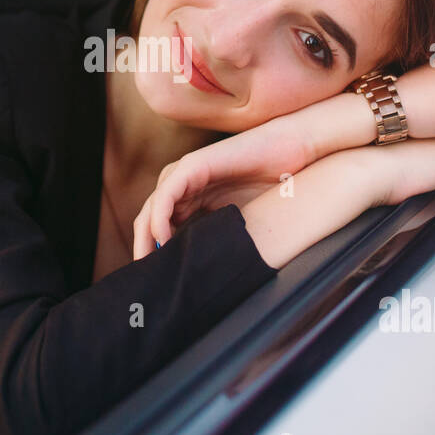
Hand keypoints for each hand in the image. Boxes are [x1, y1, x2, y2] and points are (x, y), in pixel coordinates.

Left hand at [132, 115, 314, 260]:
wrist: (291, 153)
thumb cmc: (271, 186)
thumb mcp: (237, 222)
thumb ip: (216, 239)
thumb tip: (203, 277)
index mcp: (191, 199)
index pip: (160, 228)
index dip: (153, 253)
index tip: (155, 280)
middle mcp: (184, 186)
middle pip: (149, 219)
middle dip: (143, 247)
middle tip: (145, 277)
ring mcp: (186, 174)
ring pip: (152, 207)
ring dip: (146, 235)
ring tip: (149, 262)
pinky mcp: (194, 165)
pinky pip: (167, 193)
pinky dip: (160, 215)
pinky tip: (163, 238)